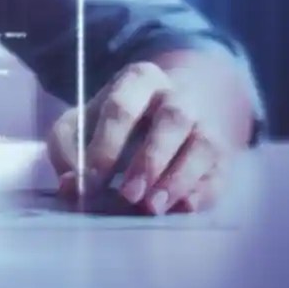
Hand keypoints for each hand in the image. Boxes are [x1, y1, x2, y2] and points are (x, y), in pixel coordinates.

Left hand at [46, 52, 254, 214]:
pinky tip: (183, 208)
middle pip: (171, 119)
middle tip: (128, 194)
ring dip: (178, 178)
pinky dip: (202, 191)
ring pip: (202, 144)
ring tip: (153, 206)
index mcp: (138, 79)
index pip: (122, 107)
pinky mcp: (221, 153)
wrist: (167, 113)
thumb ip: (67, 150)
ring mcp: (205, 122)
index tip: (91, 177)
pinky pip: (218, 171)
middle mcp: (178, 95)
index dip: (106, 144)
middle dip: (149, 160)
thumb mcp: (80, 124)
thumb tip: (71, 184)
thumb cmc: (112, 122)